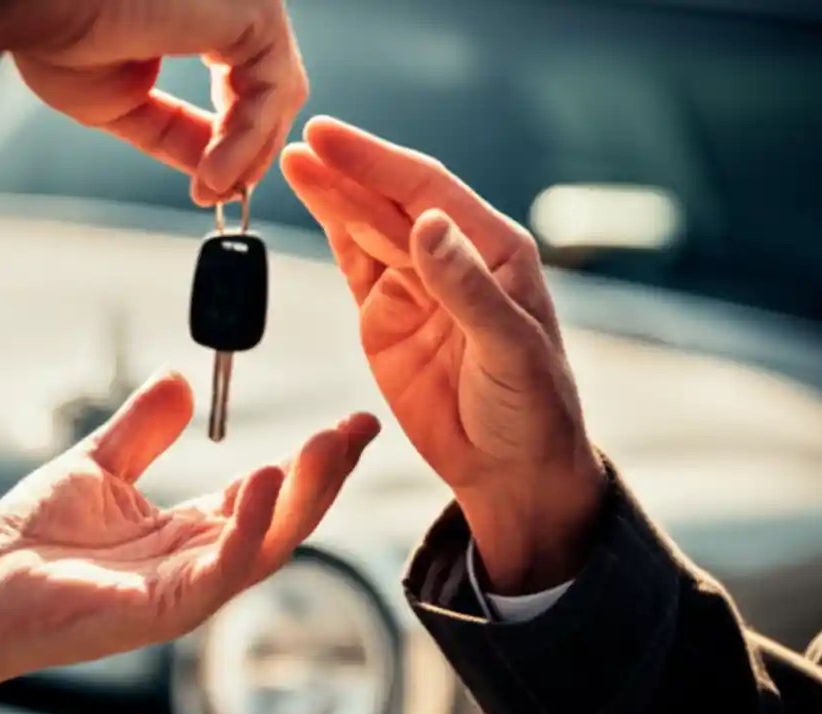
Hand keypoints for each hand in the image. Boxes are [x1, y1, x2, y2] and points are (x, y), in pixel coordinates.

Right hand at [0, 0, 307, 202]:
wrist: (33, 11)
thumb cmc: (56, 38)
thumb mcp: (125, 103)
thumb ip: (176, 133)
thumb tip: (214, 173)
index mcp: (199, 15)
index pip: (242, 81)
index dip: (232, 138)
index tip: (208, 185)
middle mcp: (227, 5)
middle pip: (268, 86)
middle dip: (248, 149)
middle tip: (219, 193)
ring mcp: (242, 5)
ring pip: (276, 93)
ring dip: (246, 153)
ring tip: (210, 189)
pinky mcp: (252, 14)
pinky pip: (269, 92)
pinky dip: (246, 141)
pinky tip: (213, 174)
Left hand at [0, 370, 378, 674]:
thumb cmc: (35, 538)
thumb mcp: (99, 464)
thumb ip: (142, 430)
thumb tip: (180, 380)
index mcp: (191, 531)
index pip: (269, 492)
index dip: (310, 459)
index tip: (350, 421)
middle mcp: (201, 561)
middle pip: (285, 518)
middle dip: (327, 474)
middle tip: (358, 427)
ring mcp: (188, 589)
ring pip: (269, 543)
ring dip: (305, 495)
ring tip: (328, 444)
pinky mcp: (166, 609)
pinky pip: (223, 568)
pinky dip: (251, 525)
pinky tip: (267, 480)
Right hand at [281, 117, 605, 593]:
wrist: (510, 469)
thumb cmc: (531, 408)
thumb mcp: (508, 349)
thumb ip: (467, 287)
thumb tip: (427, 223)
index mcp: (494, 249)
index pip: (426, 190)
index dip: (376, 161)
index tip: (328, 136)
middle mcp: (453, 256)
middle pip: (390, 201)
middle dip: (345, 170)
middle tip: (298, 142)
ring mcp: (415, 284)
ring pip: (366, 226)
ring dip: (330, 194)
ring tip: (290, 162)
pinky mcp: (385, 315)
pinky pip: (354, 262)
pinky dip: (330, 230)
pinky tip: (310, 198)